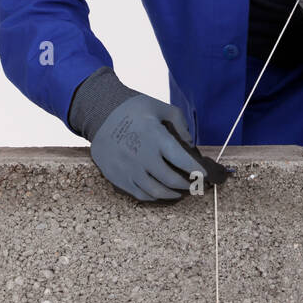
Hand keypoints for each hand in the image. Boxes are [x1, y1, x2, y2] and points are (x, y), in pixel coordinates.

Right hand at [90, 93, 207, 201]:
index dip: (196, 170)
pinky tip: (161, 192)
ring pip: (156, 191)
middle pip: (171, 180)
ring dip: (172, 194)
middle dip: (187, 184)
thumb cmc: (132, 109)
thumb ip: (179, 122)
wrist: (99, 114)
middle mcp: (142, 156)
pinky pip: (140, 194)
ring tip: (180, 191)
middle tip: (194, 184)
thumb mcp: (159, 107)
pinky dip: (154, 196)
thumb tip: (189, 143)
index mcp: (155, 137)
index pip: (182, 160)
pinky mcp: (118, 177)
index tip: (204, 175)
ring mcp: (129, 169)